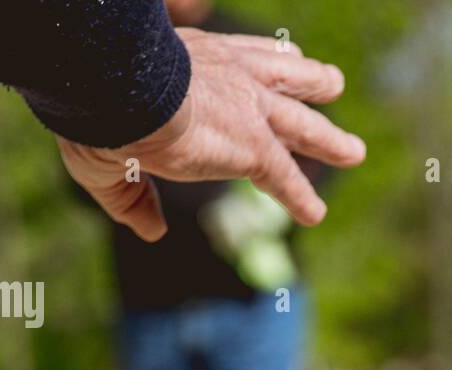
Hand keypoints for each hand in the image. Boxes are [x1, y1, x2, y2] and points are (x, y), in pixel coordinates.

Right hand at [57, 29, 366, 239]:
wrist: (116, 91)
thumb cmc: (98, 107)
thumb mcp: (107, 155)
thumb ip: (132, 198)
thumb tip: (153, 231)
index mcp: (198, 59)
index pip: (243, 55)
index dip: (265, 60)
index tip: (287, 58)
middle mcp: (231, 74)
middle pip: (284, 77)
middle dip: (312, 82)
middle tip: (334, 85)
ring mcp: (248, 109)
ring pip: (301, 123)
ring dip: (329, 139)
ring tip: (353, 152)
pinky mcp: (254, 146)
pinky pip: (285, 176)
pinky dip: (300, 197)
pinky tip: (314, 215)